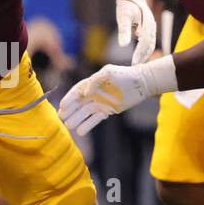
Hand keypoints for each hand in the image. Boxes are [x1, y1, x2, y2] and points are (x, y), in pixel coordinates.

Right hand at [58, 57, 175, 135]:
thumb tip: (85, 93)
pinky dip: (88, 125)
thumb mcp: (109, 73)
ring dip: (76, 119)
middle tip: (61, 118)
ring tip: (68, 126)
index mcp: (92, 83)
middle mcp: (94, 94)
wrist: (142, 83)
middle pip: (78, 104)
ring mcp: (100, 103)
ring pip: (85, 113)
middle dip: (69, 111)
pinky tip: (80, 132)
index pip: (77, 92)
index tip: (62, 106)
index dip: (69, 99)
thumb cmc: (125, 75)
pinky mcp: (108, 111)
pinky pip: (95, 119)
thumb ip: (95, 80)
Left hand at [114, 0, 155, 63]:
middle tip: (137, 69)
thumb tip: (123, 45)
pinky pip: (148, 41)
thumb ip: (124, 31)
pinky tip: (138, 56)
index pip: (144, 44)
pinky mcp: (148, 28)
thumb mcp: (122, 17)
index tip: (134, 64)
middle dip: (144, 57)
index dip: (139, 55)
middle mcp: (151, 27)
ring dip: (145, 54)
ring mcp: (151, 27)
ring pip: (150, 44)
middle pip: (150, 46)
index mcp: (147, 25)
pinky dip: (145, 49)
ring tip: (138, 65)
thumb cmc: (126, 5)